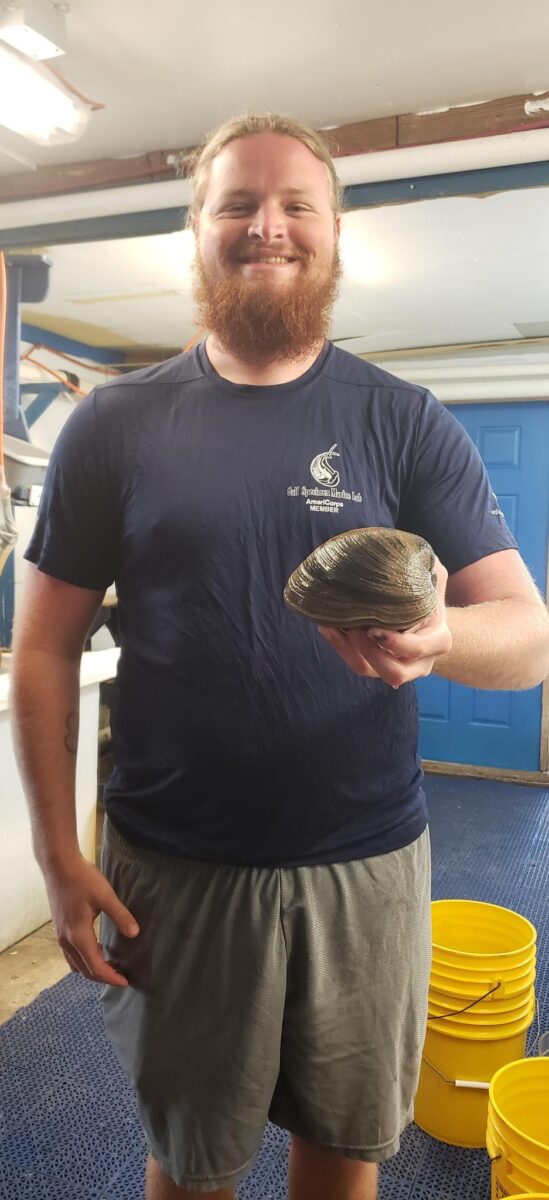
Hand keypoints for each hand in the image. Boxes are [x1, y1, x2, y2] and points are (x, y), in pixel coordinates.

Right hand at [43, 854, 139, 987]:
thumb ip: (120, 915)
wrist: (58, 865)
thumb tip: (135, 934)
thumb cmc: (82, 878)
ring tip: (111, 965)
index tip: (125, 982)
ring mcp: (60, 935)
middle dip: (103, 976)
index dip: (111, 977)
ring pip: (75, 964)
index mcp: (78, 935)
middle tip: (121, 976)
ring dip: (92, 969)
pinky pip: (71, 954)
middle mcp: (66, 940)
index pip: (95, 966)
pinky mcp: (59, 929)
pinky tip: (97, 949)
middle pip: (84, 970)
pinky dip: (84, 959)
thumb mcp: (105, 895)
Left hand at [317, 556, 451, 686]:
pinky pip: (356, 664)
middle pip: (394, 672)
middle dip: (369, 652)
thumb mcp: (434, 577)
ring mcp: (396, 667)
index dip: (395, 643)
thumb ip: (426, 566)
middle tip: (354, 627)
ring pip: (369, 670)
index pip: (416, 649)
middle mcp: (419, 662)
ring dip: (349, 649)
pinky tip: (327, 626)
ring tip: (334, 624)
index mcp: (437, 641)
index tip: (374, 628)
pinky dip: (339, 647)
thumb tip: (405, 551)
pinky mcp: (377, 666)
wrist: (428, 618)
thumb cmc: (428, 594)